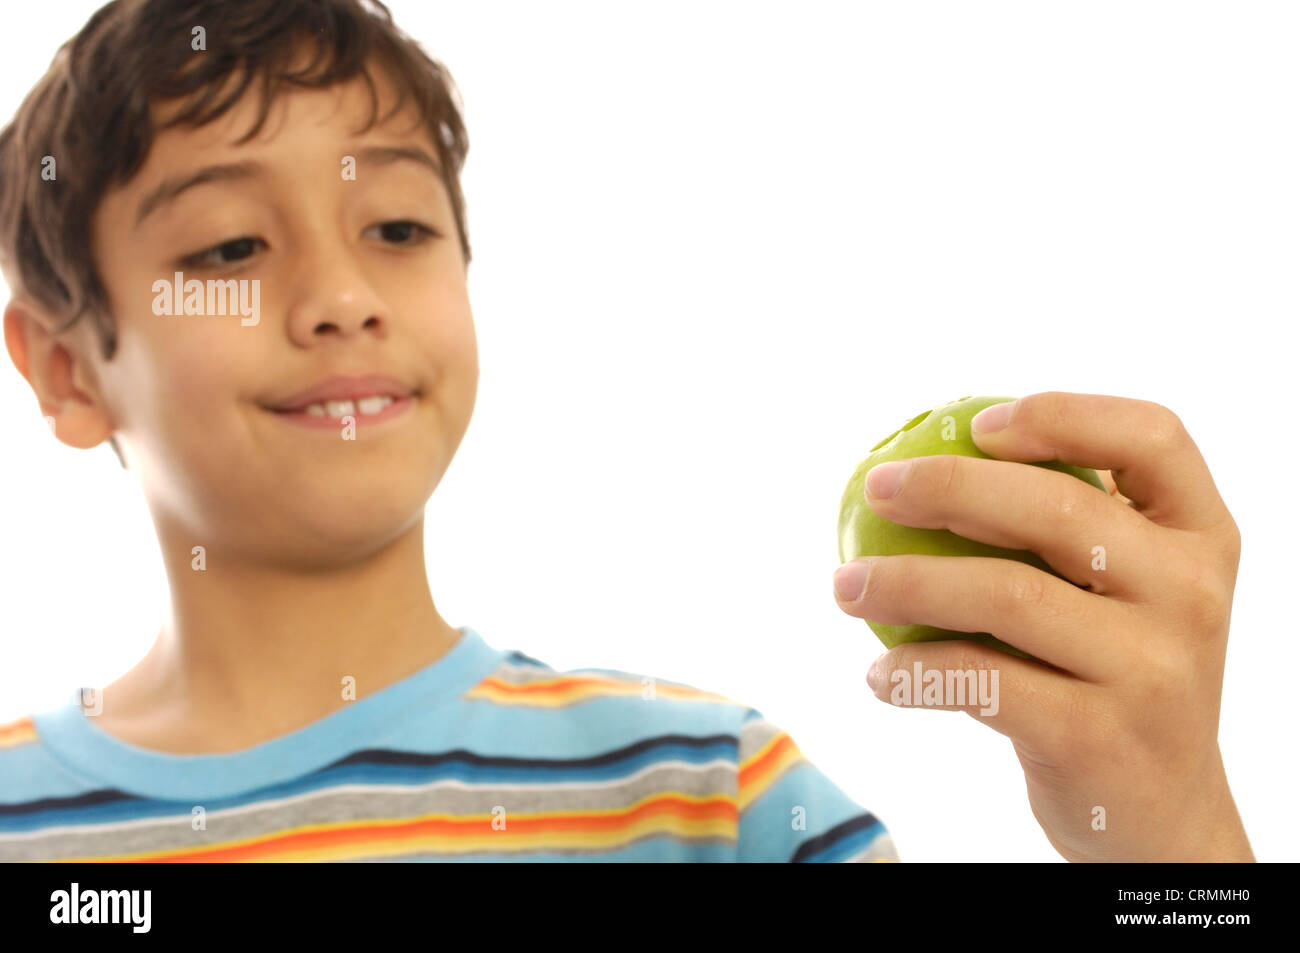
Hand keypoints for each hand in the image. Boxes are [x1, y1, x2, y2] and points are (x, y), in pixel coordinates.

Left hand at [832, 391, 1252, 861]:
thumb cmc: (1115, 672)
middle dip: (946, 486)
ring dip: (903, 582)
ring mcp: (1152, 669)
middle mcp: (1190, 594)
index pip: (1154, 437)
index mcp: (1201, 537)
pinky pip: (980, 679)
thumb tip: (925, 459)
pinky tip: (882, 675)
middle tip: (875, 488)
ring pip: (1005, 593)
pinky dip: (914, 670)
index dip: (1064, 414)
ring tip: (846, 586)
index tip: (979, 425)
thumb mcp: (1129, 592)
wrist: (1158, 812)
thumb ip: (1070, 528)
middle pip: (1059, 508)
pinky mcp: (1099, 735)